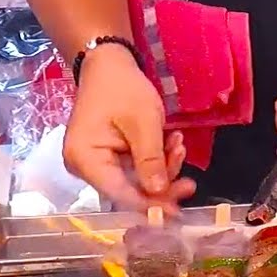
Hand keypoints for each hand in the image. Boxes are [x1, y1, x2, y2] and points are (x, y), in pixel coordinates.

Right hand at [63, 46, 195, 212]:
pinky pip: (136, 169)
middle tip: (191, 183)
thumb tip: (159, 193)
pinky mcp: (110, 159)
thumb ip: (151, 159)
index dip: (149, 204)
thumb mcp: (143, 122)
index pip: (120, 194)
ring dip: (163, 167)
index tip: (177, 211)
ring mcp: (98, 164)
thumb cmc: (121, 88)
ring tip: (178, 144)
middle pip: (129, 191)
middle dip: (162, 184)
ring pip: (137, 181)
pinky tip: (171, 143)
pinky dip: (156, 160)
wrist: (108, 66)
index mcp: (85, 159)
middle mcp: (86, 168)